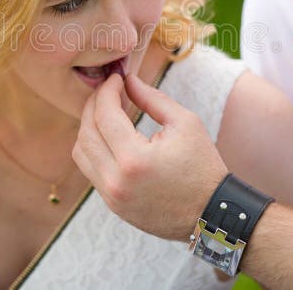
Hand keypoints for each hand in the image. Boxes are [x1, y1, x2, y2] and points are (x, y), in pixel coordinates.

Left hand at [73, 72, 227, 240]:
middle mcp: (116, 180)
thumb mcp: (185, 123)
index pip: (104, 115)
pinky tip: (111, 136)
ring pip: (81, 153)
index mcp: (134, 159)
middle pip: (86, 133)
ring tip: (107, 112)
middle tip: (108, 90)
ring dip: (89, 127)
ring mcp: (111, 196)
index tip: (116, 78)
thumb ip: (152, 98)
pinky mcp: (112, 205)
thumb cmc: (202, 165)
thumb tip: (128, 80)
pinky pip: (90, 170)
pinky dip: (95, 148)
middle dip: (93, 105)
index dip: (107, 90)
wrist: (211, 213)